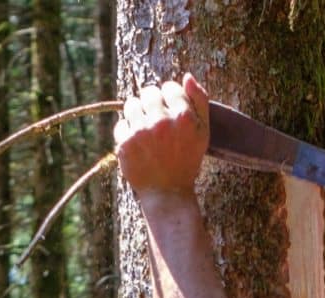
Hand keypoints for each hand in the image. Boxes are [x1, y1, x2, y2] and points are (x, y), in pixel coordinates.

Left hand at [114, 74, 209, 200]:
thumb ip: (200, 101)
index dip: (170, 99)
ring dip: (137, 114)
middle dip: (152, 103)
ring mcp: (141, 132)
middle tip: (157, 122)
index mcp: (183, 117)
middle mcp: (161, 121)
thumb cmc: (187, 161)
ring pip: (131, 104)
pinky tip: (138, 145)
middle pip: (148, 92)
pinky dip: (127, 132)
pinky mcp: (124, 143)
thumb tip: (187, 76)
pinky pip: (121, 123)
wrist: (167, 193)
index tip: (171, 113)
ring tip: (146, 131)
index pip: (170, 87)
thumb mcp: (203, 132)